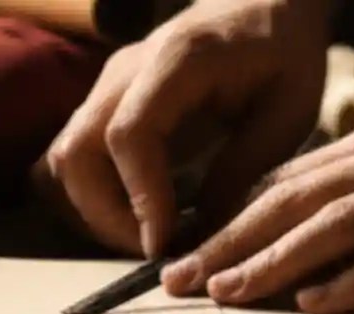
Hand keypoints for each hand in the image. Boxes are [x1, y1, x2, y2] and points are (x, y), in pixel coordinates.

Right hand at [37, 0, 331, 256]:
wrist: (261, 4)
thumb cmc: (284, 53)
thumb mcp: (289, 111)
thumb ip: (246, 169)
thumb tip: (203, 235)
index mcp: (177, 61)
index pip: (129, 134)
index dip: (138, 197)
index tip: (163, 243)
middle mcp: (125, 70)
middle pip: (76, 152)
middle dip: (106, 215)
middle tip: (155, 249)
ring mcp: (106, 86)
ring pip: (63, 160)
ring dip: (92, 210)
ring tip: (145, 236)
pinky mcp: (103, 105)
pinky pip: (71, 159)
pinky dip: (89, 196)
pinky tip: (133, 216)